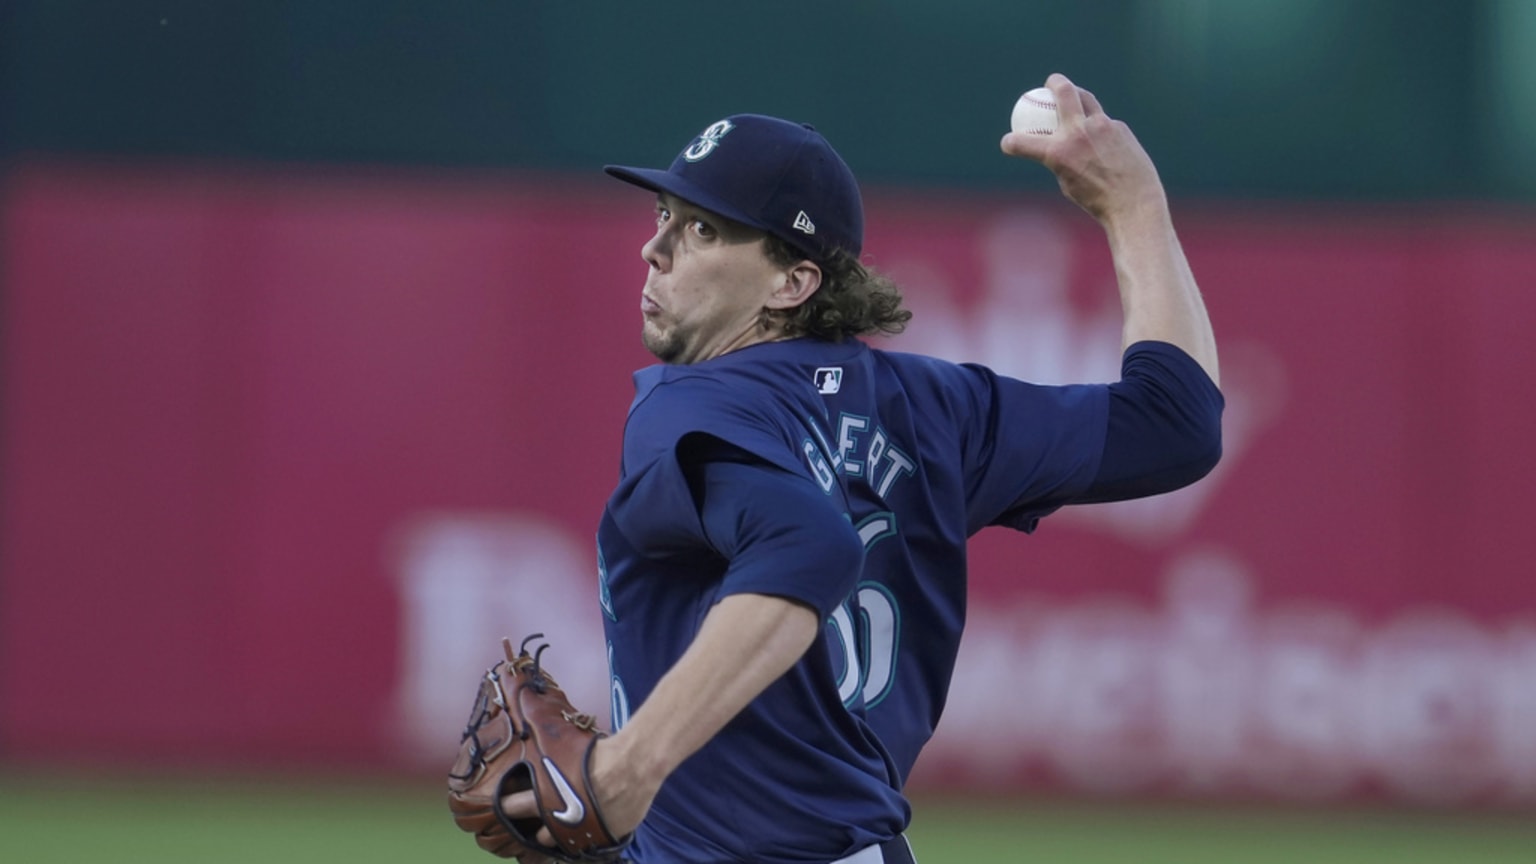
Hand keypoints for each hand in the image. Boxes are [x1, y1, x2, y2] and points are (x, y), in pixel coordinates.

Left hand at [500, 734, 658, 848]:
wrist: (630, 767)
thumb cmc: (594, 753)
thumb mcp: (560, 738)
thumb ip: (543, 730)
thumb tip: (526, 703)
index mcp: (545, 798)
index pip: (516, 806)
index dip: (507, 806)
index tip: (503, 806)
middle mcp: (560, 821)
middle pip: (542, 835)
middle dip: (538, 831)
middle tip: (538, 826)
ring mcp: (584, 832)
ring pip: (567, 842)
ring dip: (563, 836)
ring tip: (563, 832)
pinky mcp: (607, 835)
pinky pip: (594, 840)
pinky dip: (591, 834)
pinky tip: (592, 827)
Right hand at [1000, 73, 1166, 224]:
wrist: (1134, 203)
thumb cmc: (1098, 200)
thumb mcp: (1069, 184)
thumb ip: (1062, 159)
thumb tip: (1058, 146)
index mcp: (1058, 153)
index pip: (1023, 142)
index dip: (1011, 142)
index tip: (1008, 143)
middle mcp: (1078, 133)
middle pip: (1065, 93)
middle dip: (1055, 82)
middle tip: (1051, 82)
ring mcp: (1102, 127)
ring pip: (1087, 99)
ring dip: (1078, 94)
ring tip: (1075, 96)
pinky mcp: (1120, 128)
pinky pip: (1105, 123)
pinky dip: (1099, 128)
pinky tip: (1104, 139)